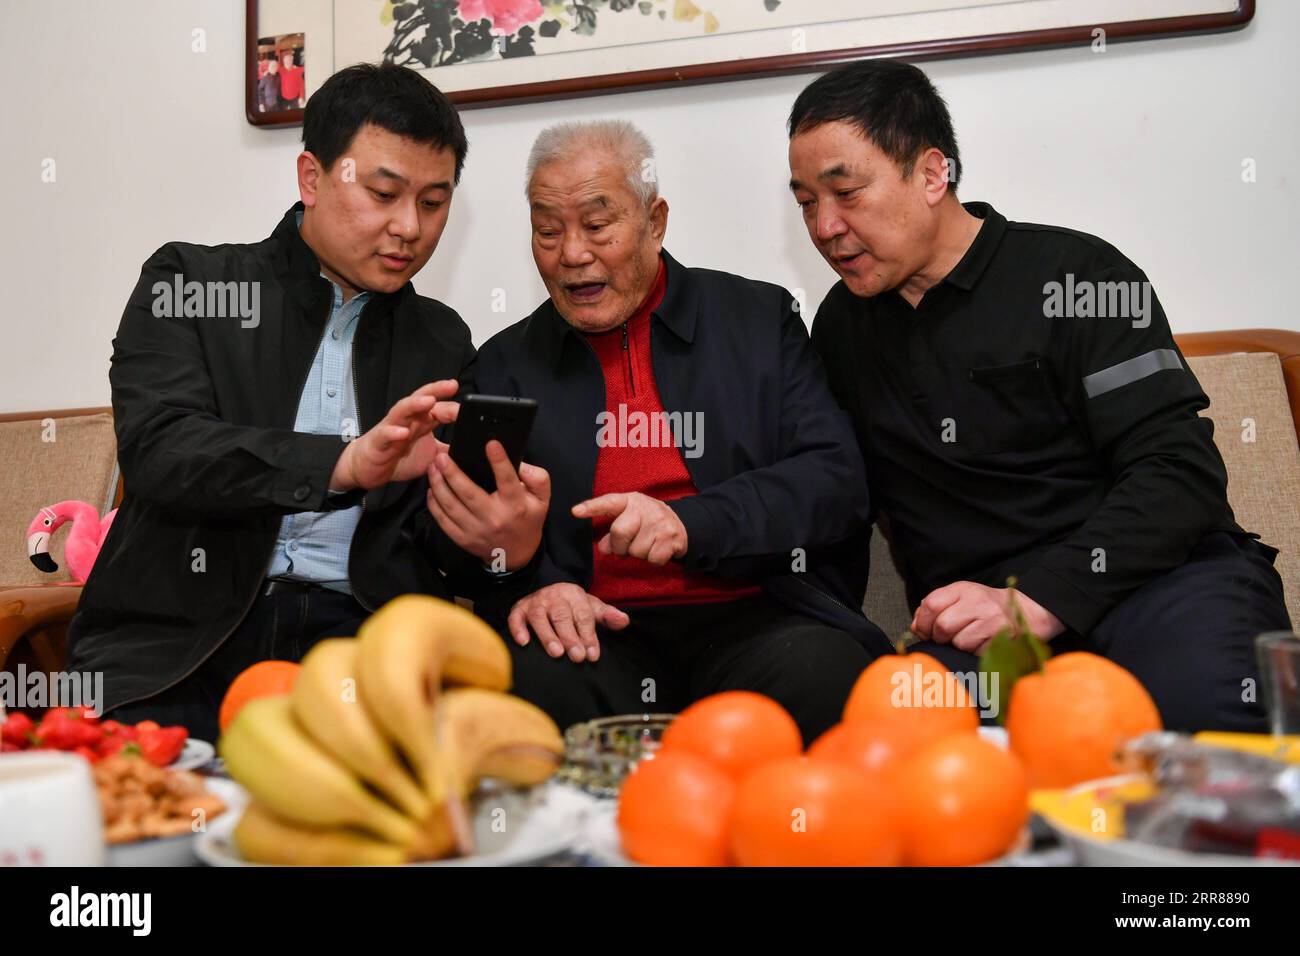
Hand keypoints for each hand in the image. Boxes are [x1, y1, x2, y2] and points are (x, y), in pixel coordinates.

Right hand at [330, 381, 459, 491]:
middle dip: (436, 391)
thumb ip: (450, 451)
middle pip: (422, 400)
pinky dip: (394, 432)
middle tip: (451, 385)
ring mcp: (392, 428)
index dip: (453, 405)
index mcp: (421, 421)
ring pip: (403, 410)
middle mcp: (408, 420)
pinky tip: (402, 432)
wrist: (367, 469)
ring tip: (429, 401)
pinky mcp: (378, 442)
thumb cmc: (399, 457)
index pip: (438, 407)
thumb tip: (472, 451)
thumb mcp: (431, 456)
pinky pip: (385, 435)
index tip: (472, 404)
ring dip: (415, 404)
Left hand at [425, 440, 549, 569]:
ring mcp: (476, 530)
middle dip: (452, 473)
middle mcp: (494, 518)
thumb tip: (520, 464)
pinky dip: (434, 504)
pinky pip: (443, 521)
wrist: (517, 555)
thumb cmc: (528, 519)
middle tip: (441, 456)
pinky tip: (432, 489)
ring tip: (432, 468)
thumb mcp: (542, 499)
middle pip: (469, 493)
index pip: (507, 480)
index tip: (491, 444)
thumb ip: (537, 478)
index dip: (499, 461)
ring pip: (451, 506)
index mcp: (515, 505)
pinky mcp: (463, 539)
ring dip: (438, 485)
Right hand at [507, 583, 628, 661]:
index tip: (593, 655)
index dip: (589, 635)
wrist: (547, 592)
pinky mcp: (519, 609)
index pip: (583, 616)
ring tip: (556, 653)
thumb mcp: (590, 607)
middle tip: (577, 657)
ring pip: (540, 617)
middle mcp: (554, 597)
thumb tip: (624, 621)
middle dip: (570, 637)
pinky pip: (515, 617)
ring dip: (547, 635)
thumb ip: (606, 615)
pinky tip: (523, 642)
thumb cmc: (572, 606)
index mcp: (574, 595)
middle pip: (562, 617)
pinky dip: (518, 629)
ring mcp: (535, 603)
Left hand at [571, 492, 686, 565]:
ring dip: (639, 554)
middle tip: (628, 546)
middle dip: (620, 547)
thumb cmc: (647, 522)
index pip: (608, 503)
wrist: (682, 524)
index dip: (591, 507)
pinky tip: (658, 550)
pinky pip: (653, 559)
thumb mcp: (630, 519)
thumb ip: (613, 533)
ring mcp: (660, 521)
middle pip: (620, 532)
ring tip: (648, 544)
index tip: (575, 511)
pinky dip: (653, 560)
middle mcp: (645, 507)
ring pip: (637, 551)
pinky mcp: (672, 537)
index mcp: (630, 501)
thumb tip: (603, 548)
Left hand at [910, 581, 1064, 654]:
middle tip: (947, 638)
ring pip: (959, 642)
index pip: (931, 604)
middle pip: (943, 626)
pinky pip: (976, 652)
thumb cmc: (987, 607)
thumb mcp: (961, 597)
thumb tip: (915, 626)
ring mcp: (991, 619)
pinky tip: (982, 643)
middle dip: (940, 637)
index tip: (923, 631)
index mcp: (962, 589)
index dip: (922, 622)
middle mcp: (977, 601)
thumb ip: (936, 607)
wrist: (1027, 610)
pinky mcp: (1002, 637)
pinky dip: (974, 652)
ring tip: (969, 638)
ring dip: (959, 645)